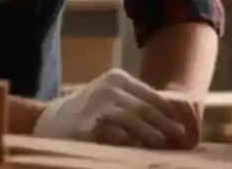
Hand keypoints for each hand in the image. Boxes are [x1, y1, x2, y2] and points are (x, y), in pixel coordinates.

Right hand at [32, 68, 200, 149]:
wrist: (49, 123)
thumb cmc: (88, 114)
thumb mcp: (110, 99)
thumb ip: (134, 104)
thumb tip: (170, 122)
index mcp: (117, 79)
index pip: (152, 96)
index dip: (169, 113)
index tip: (182, 127)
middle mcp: (109, 88)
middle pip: (147, 109)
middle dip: (166, 126)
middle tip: (179, 139)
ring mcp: (98, 106)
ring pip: (135, 122)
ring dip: (153, 137)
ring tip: (163, 147)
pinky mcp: (89, 127)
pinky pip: (118, 138)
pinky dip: (132, 146)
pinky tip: (140, 153)